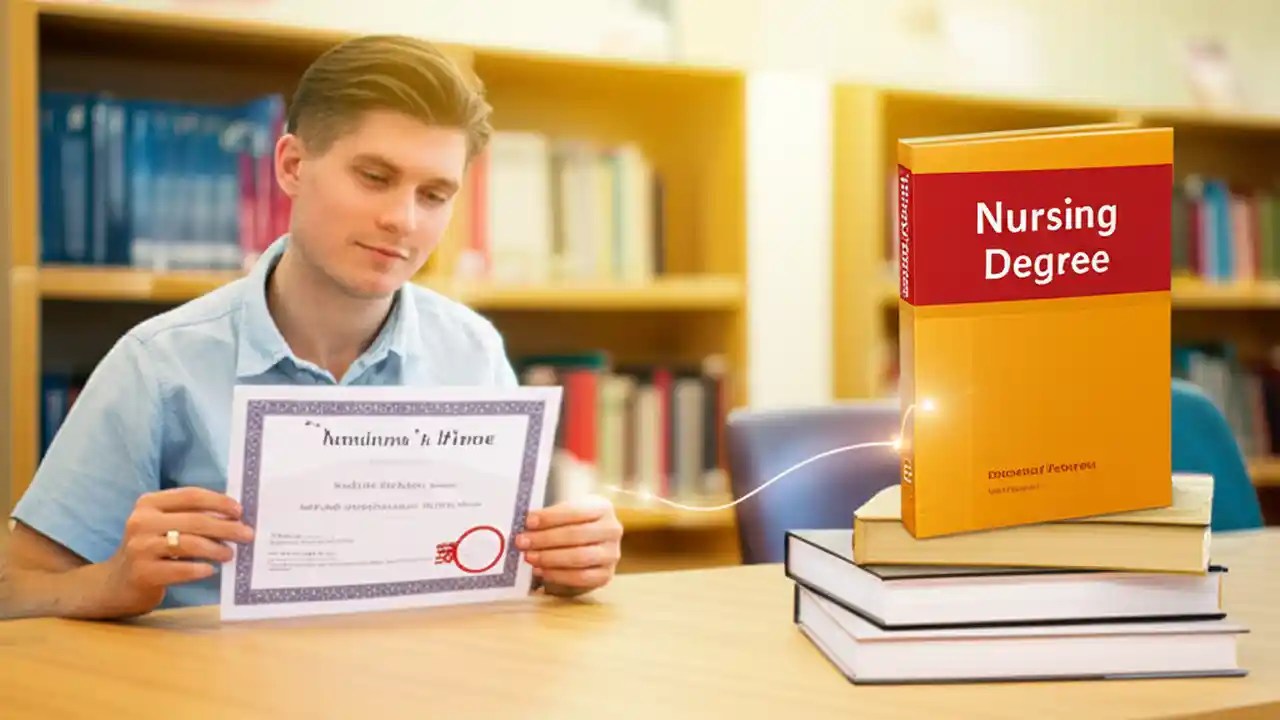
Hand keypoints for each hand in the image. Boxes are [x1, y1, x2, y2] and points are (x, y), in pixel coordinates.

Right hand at [99, 487, 254, 617]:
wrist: (117, 584)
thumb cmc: (150, 550)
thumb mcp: (162, 525)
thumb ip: (190, 516)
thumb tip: (233, 516)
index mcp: (148, 503)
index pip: (190, 495)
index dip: (218, 502)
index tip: (240, 511)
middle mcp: (141, 522)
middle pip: (195, 520)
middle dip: (226, 527)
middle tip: (247, 535)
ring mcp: (140, 547)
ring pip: (190, 543)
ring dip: (216, 548)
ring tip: (230, 554)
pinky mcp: (142, 572)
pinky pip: (180, 568)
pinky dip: (200, 568)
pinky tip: (210, 570)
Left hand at [517, 495, 621, 596]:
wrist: (594, 541)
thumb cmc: (576, 523)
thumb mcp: (568, 511)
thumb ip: (550, 517)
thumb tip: (525, 527)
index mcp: (603, 508)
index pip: (575, 511)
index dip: (550, 517)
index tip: (528, 522)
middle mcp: (612, 530)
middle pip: (577, 535)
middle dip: (545, 539)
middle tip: (523, 541)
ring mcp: (612, 554)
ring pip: (579, 557)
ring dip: (550, 558)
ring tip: (529, 557)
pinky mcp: (606, 575)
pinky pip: (581, 578)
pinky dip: (558, 575)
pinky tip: (541, 570)